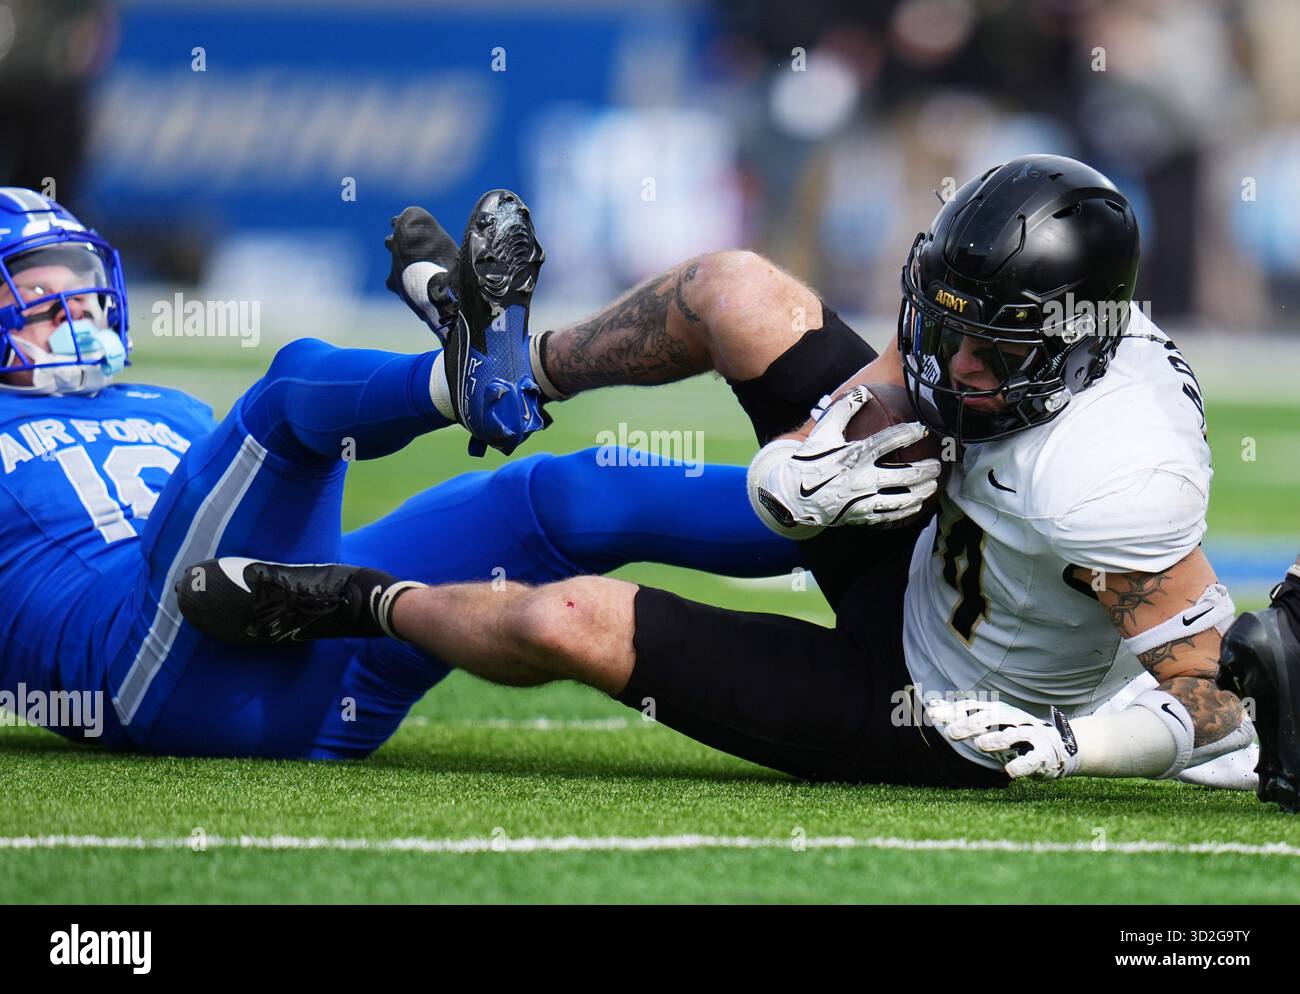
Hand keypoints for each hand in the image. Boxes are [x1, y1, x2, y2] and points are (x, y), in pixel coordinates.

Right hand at [747, 385, 940, 534]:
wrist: (791, 496)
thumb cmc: (809, 461)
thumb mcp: (823, 432)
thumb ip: (843, 410)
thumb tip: (863, 392)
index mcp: (854, 455)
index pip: (888, 441)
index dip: (908, 433)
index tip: (923, 428)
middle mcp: (862, 479)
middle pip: (904, 475)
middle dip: (926, 470)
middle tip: (937, 465)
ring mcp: (862, 500)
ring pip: (901, 498)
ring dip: (921, 492)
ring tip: (932, 486)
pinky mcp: (860, 515)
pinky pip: (889, 515)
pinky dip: (906, 510)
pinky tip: (915, 505)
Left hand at [927, 698, 1079, 779]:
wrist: (1060, 746)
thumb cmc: (1015, 735)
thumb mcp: (990, 723)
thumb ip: (964, 716)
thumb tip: (934, 705)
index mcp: (999, 713)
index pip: (973, 708)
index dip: (954, 710)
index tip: (932, 714)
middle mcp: (1013, 720)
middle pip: (991, 718)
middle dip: (970, 724)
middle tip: (951, 733)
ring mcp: (1029, 737)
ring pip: (1013, 735)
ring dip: (997, 739)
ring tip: (981, 745)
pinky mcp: (1043, 756)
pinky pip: (1032, 760)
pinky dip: (1022, 765)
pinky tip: (1010, 772)